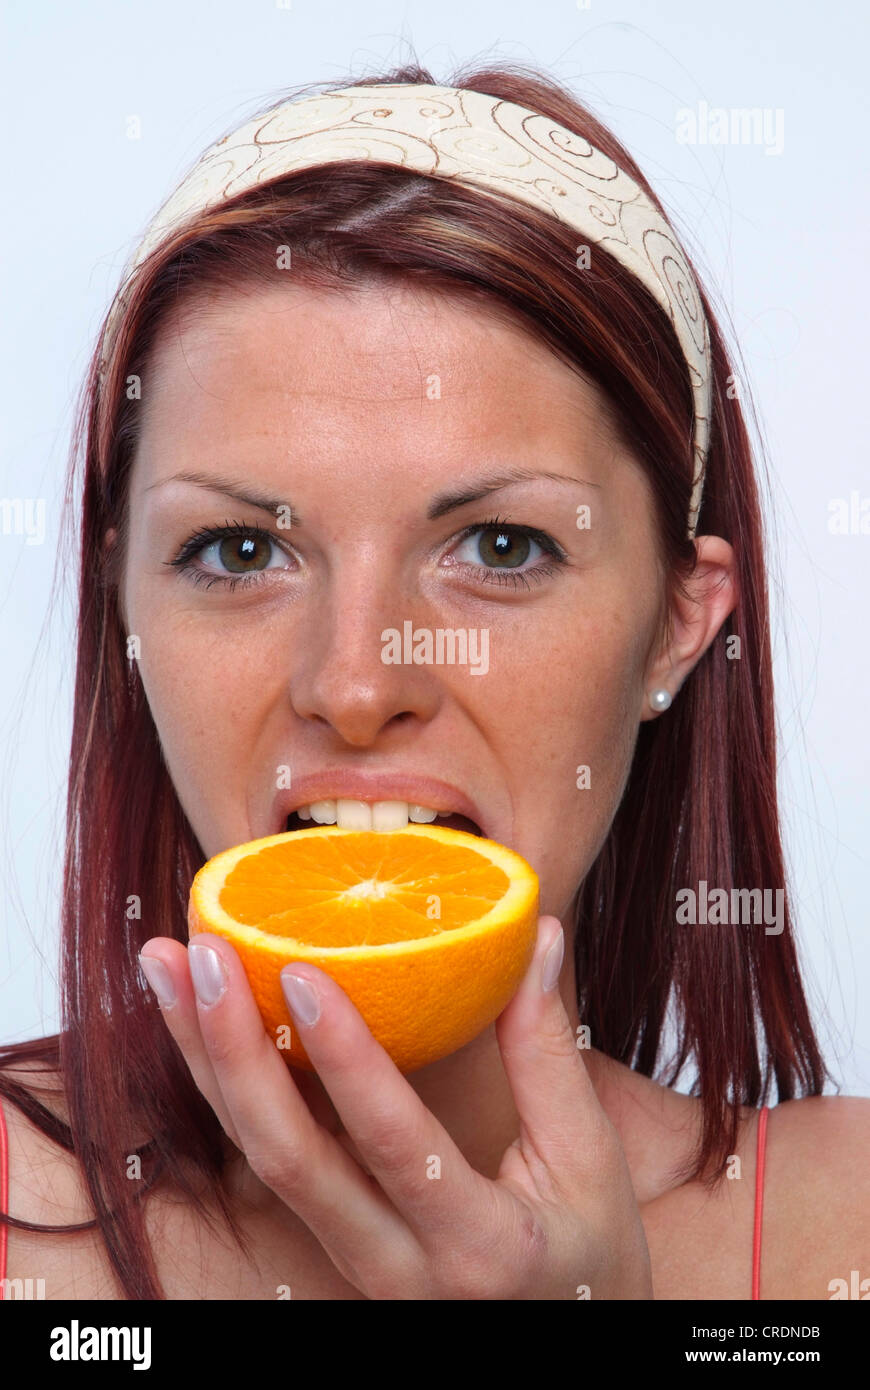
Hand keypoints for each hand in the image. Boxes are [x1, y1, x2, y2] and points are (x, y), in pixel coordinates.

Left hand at [138, 916, 652, 1299]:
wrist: (571, 1353)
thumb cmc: (592, 1260)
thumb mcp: (591, 1163)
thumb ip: (549, 1051)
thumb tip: (536, 935)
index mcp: (474, 1245)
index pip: (391, 1143)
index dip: (345, 1056)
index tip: (304, 970)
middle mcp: (394, 1268)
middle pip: (286, 1159)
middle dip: (230, 1050)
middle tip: (194, 952)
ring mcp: (353, 1265)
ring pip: (257, 1161)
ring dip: (205, 1061)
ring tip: (165, 971)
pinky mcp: (334, 1246)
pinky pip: (268, 1164)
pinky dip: (229, 1088)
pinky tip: (203, 1025)